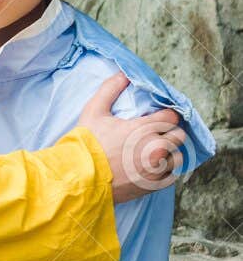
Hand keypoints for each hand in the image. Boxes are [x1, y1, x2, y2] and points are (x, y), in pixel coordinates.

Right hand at [74, 73, 186, 203]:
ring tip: (156, 151)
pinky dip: (166, 171)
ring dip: (170, 152)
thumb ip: (110, 89)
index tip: (159, 117)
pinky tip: (153, 167)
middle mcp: (155, 148)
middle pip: (180, 136)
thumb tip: (123, 75)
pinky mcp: (153, 185)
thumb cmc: (87, 144)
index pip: (172, 116)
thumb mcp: (94, 111)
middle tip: (158, 134)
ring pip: (178, 157)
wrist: (80, 178)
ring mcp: (156, 168)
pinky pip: (172, 176)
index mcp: (144, 128)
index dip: (166, 115)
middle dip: (171, 132)